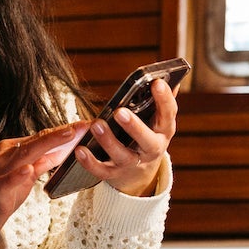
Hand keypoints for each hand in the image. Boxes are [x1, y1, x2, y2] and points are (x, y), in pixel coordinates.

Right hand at [0, 123, 87, 247]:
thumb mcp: (25, 177)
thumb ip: (42, 162)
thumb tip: (62, 151)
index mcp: (11, 150)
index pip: (41, 137)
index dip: (63, 131)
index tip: (84, 125)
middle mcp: (4, 156)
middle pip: (36, 141)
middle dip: (61, 133)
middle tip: (82, 126)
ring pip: (23, 154)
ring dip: (46, 144)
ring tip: (65, 136)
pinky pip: (6, 181)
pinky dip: (17, 175)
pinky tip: (29, 169)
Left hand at [74, 77, 177, 197]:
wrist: (140, 173)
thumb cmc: (147, 135)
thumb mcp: (157, 119)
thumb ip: (159, 99)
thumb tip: (164, 74)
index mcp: (164, 130)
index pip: (168, 114)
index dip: (164, 99)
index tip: (156, 83)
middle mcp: (152, 149)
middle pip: (146, 140)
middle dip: (134, 126)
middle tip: (120, 112)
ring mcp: (133, 163)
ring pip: (122, 155)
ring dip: (108, 141)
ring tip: (97, 124)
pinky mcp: (115, 174)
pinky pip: (102, 170)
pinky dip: (90, 162)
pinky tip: (80, 150)